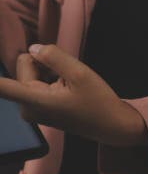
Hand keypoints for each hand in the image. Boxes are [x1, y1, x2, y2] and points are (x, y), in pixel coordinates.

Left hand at [0, 44, 147, 146]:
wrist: (111, 125)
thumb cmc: (99, 102)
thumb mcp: (81, 74)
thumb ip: (54, 57)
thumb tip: (34, 48)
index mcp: (35, 100)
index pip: (0, 86)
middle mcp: (27, 105)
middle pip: (23, 64)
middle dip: (43, 64)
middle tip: (68, 78)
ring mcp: (30, 107)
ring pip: (30, 71)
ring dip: (49, 72)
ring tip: (70, 87)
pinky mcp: (35, 107)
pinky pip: (35, 81)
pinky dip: (51, 80)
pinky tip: (68, 91)